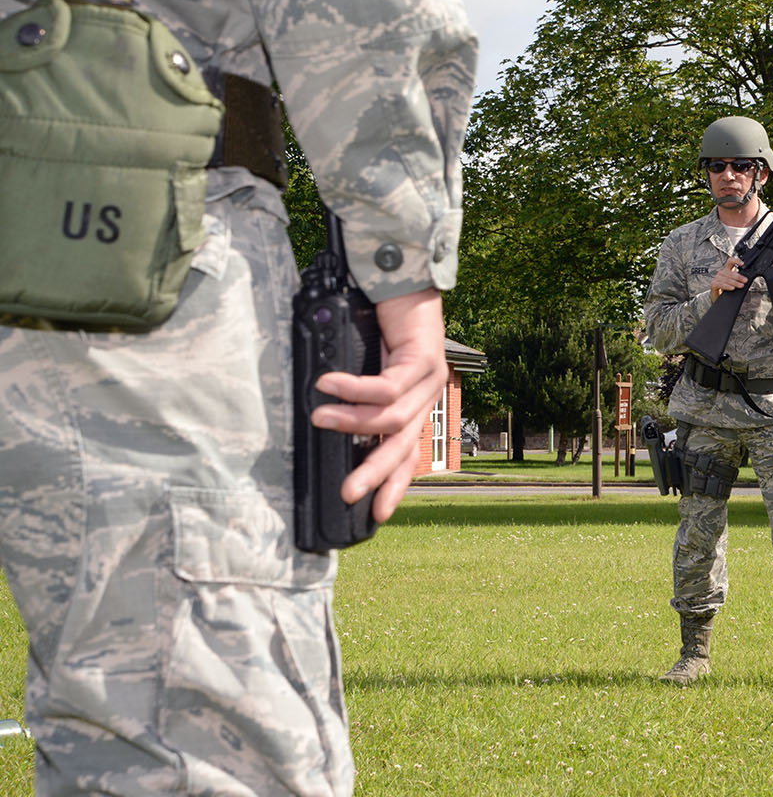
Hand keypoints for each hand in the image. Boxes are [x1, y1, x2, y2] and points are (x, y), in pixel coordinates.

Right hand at [309, 288, 447, 522]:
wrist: (404, 283)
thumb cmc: (382, 325)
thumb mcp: (368, 368)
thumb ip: (357, 398)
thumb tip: (321, 422)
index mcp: (417, 405)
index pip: (408, 454)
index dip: (394, 484)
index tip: (376, 513)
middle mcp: (428, 397)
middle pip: (401, 445)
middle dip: (374, 472)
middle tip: (348, 492)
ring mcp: (430, 379)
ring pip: (392, 417)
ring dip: (351, 421)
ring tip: (319, 418)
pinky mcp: (424, 359)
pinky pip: (387, 385)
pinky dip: (355, 389)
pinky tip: (329, 386)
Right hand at [709, 255, 747, 302]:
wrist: (718, 297)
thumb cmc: (726, 289)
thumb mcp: (734, 283)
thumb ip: (739, 279)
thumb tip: (746, 279)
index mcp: (727, 270)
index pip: (730, 261)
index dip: (736, 261)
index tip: (742, 264)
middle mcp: (722, 273)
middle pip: (730, 272)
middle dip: (739, 276)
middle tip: (745, 280)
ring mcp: (717, 278)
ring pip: (726, 279)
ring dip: (735, 282)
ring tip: (741, 285)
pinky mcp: (714, 284)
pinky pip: (721, 284)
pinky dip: (727, 286)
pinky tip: (732, 288)